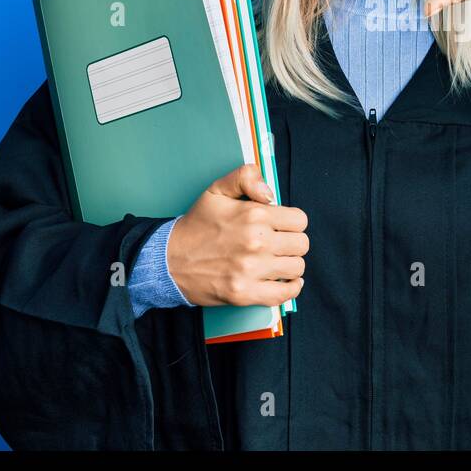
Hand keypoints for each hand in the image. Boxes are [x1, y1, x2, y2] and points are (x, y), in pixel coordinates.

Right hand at [167, 162, 306, 307]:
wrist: (169, 260)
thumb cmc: (196, 226)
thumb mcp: (216, 190)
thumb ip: (246, 177)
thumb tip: (270, 192)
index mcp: (253, 215)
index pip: (300, 220)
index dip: (292, 222)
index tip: (281, 226)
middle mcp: (256, 242)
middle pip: (301, 244)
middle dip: (291, 242)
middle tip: (277, 243)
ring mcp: (251, 270)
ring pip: (296, 267)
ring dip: (289, 264)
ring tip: (275, 260)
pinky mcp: (245, 293)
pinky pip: (284, 294)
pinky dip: (290, 288)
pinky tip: (285, 280)